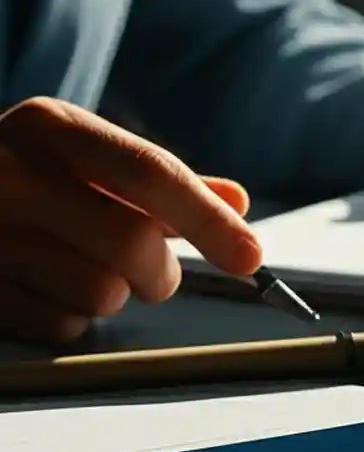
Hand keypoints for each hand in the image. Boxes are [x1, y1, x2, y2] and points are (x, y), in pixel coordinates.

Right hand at [0, 97, 261, 343]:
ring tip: (77, 268)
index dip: (209, 220)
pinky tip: (41, 286)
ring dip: (110, 294)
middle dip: (159, 271)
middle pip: (133, 243)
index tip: (251, 256)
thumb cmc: (22, 179)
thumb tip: (237, 201)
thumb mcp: (82, 159)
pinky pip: (58, 325)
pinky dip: (68, 316)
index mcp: (50, 126)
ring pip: (99, 293)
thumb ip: (158, 182)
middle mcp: (7, 171)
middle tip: (151, 271)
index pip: (151, 173)